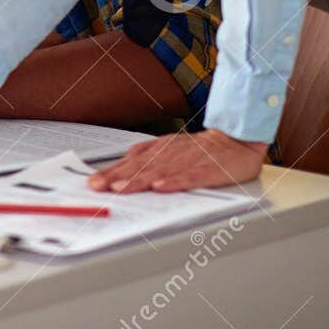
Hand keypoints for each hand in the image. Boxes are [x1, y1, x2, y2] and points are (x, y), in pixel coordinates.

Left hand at [87, 129, 268, 193]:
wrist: (236, 140)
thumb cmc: (200, 149)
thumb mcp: (169, 148)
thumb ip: (145, 157)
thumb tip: (117, 169)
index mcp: (159, 150)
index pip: (130, 162)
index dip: (111, 172)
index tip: (93, 182)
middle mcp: (169, 154)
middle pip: (140, 167)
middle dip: (117, 177)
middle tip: (98, 186)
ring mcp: (187, 162)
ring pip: (159, 172)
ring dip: (138, 180)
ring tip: (120, 188)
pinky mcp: (206, 170)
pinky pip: (189, 177)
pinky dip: (174, 182)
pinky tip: (161, 187)